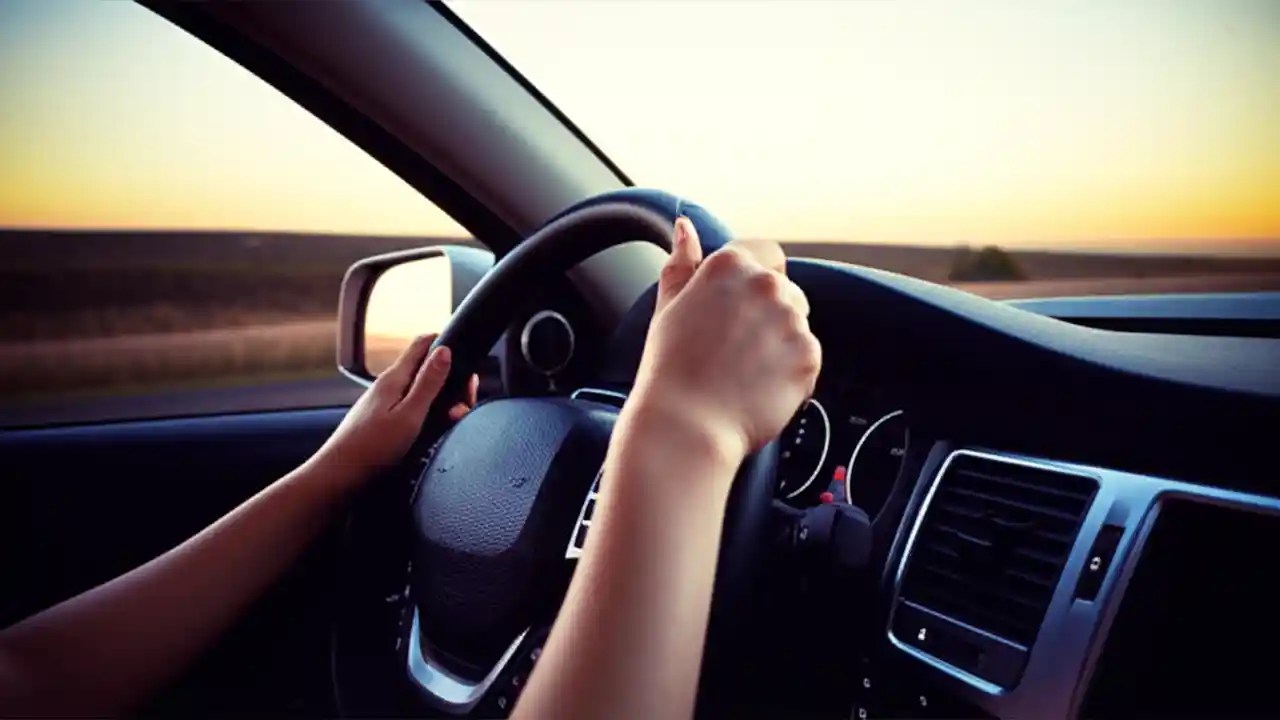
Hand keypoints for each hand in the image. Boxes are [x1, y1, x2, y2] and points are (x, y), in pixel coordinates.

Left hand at [313, 334, 477, 478]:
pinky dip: (427, 414)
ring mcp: (383, 402)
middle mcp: (388, 385)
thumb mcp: (409, 414)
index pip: (423, 343)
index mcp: (395, 378)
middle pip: (425, 368)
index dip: (446, 345)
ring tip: (450, 421)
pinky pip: (410, 406)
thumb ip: (428, 383)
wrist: (339, 476)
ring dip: (440, 400)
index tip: (466, 363)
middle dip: (450, 381)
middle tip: (462, 405)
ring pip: (419, 389)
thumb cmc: (372, 448)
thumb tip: (444, 350)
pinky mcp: (381, 419)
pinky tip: (430, 431)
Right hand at [626, 217, 821, 472]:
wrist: (685, 425)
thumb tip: (685, 226)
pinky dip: (790, 373)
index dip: (752, 285)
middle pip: (785, 291)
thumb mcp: (668, 306)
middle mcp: (766, 284)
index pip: (766, 255)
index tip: (736, 313)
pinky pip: (807, 358)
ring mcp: (791, 319)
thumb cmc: (670, 368)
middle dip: (768, 315)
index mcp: (730, 265)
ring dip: (780, 343)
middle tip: (734, 350)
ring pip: (797, 324)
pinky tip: (758, 388)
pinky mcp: (809, 355)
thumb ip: (682, 262)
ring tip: (744, 371)